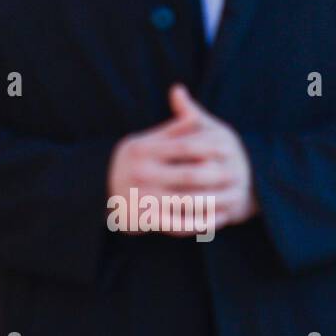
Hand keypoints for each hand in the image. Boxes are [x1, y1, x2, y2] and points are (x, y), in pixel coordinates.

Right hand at [107, 84, 256, 236]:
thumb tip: (194, 111)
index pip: (184, 146)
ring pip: (186, 202)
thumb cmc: (132, 162)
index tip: (230, 149)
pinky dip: (200, 223)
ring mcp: (142, 197)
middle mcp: (140, 173)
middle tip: (238, 175)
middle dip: (217, 176)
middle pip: (189, 175)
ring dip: (213, 202)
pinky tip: (216, 219)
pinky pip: (178, 224)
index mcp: (142, 149)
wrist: (97, 191)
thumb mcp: (145, 140)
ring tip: (232, 199)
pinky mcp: (143, 219)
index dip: (210, 147)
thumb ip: (171, 129)